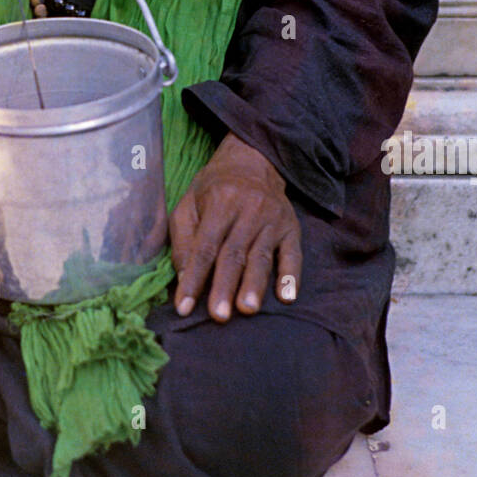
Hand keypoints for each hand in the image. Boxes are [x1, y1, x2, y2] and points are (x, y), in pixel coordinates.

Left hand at [169, 132, 301, 323]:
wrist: (253, 161)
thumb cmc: (214, 189)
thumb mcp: (189, 204)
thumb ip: (183, 240)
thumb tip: (184, 279)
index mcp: (219, 203)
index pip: (204, 246)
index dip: (195, 278)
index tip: (184, 307)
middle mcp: (248, 210)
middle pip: (234, 253)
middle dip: (225, 286)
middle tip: (219, 315)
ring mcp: (272, 219)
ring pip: (262, 255)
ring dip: (255, 284)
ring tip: (248, 309)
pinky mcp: (291, 227)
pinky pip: (293, 254)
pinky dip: (291, 276)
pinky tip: (287, 296)